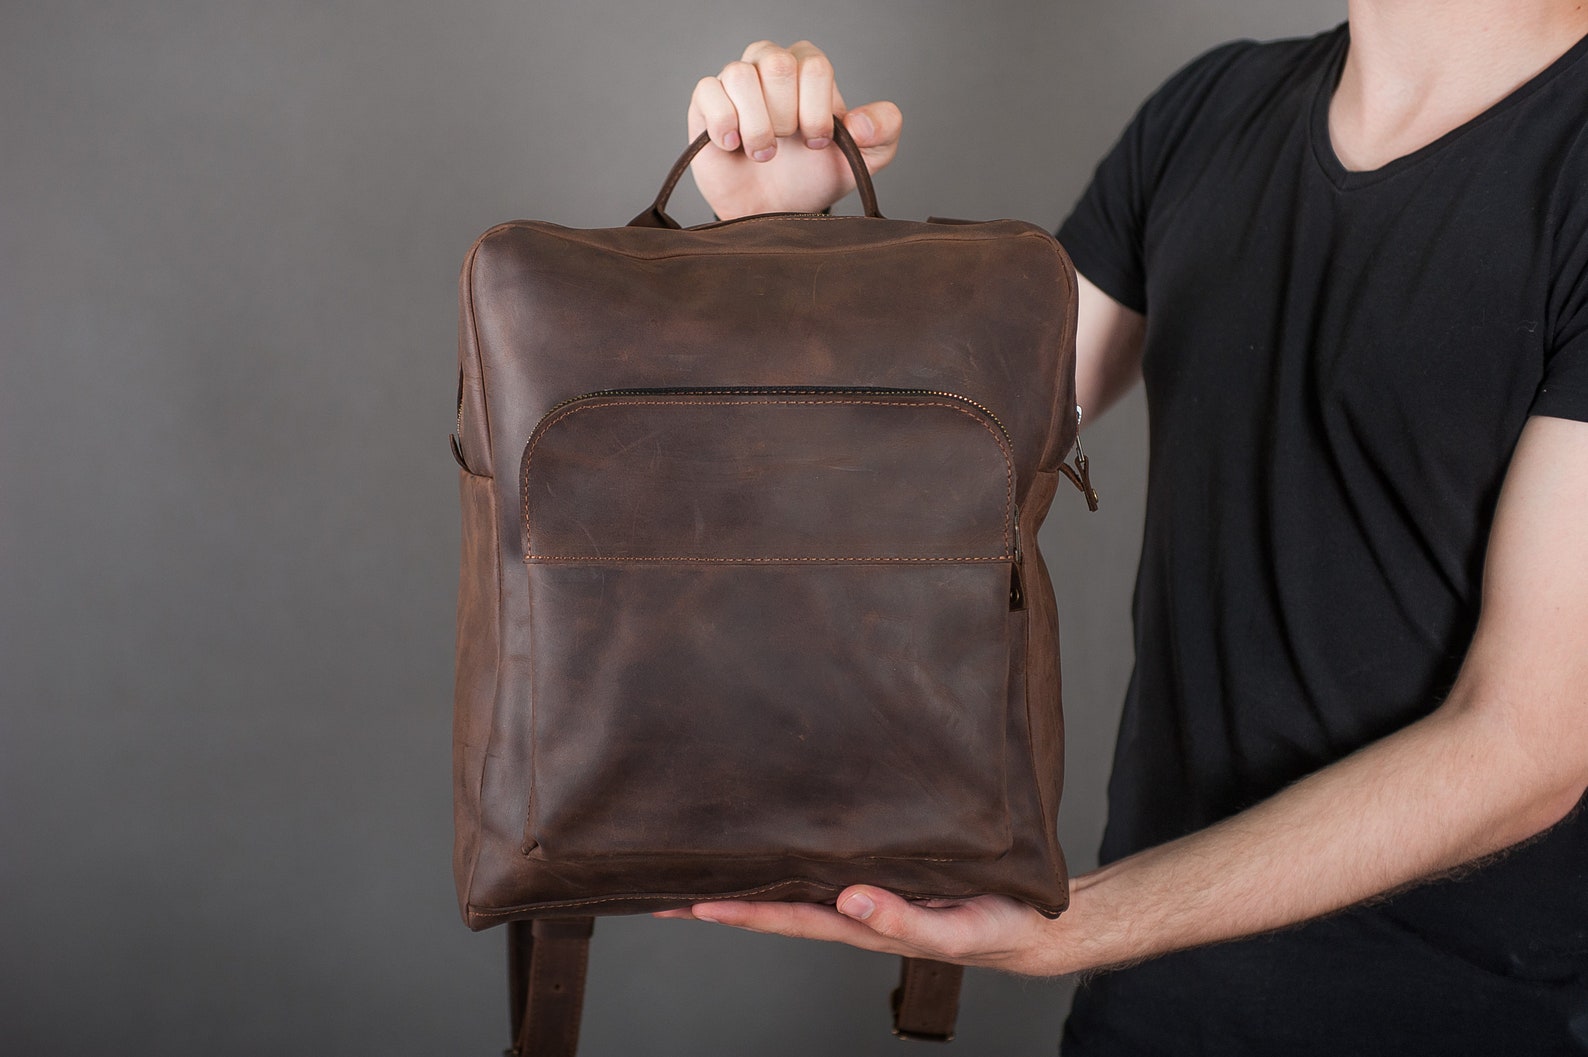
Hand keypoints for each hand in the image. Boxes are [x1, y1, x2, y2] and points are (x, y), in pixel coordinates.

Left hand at [654, 884, 1064, 976]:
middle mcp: (851, 904)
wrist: (1031, 920)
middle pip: (773, 902)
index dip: (737, 908)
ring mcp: (863, 888)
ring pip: (792, 884)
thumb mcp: (952, 929)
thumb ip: (902, 919)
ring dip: (747, 877)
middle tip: (662, 888)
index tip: (687, 901)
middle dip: (719, 897)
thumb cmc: (993, 925)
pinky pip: (822, 862)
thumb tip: (849, 900)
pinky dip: (788, 854)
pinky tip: (772, 840)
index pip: (785, 915)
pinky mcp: (882, 867)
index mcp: (860, 921)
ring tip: (699, 863)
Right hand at [688, 40, 901, 218]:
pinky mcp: (705, 102)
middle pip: (777, 64)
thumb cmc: (813, 179)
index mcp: (809, 70)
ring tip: (761, 154)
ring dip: (756, 126)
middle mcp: (770, 66)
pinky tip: (732, 146)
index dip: (817, 109)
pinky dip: (723, 124)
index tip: (817, 142)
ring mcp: (736, 82)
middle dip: (786, 117)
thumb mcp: (864, 160)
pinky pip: (708, 90)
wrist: (772, 213)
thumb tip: (860, 122)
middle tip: (786, 146)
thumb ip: (883, 130)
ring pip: (740, 74)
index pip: (814, 66)